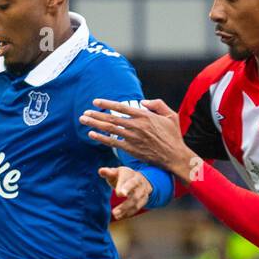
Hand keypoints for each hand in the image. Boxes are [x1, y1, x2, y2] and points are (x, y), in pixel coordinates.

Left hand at [80, 98, 197, 177]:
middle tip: (84, 113)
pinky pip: (113, 142)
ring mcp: (133, 138)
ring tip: (83, 120)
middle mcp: (136, 125)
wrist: (174, 156)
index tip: (95, 101)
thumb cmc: (173, 136)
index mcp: (145, 115)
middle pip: (111, 118)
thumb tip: (143, 102)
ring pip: (110, 129)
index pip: (121, 107)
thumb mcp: (170, 115)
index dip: (107, 104)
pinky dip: (101, 138)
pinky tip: (91, 134)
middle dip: (96, 114)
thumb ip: (157, 104)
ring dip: (95, 124)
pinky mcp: (131, 149)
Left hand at [100, 166, 152, 219]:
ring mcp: (143, 191)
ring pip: (136, 202)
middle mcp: (139, 183)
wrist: (140, 179)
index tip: (119, 194)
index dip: (125, 187)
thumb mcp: (117, 172)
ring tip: (115, 215)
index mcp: (131, 174)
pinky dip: (128, 213)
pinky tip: (119, 216)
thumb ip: (109, 172)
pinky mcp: (144, 199)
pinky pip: (137, 207)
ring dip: (125, 209)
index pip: (129, 180)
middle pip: (135, 194)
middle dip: (126, 202)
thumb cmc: (124, 176)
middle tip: (115, 211)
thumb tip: (101, 171)